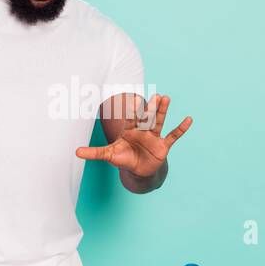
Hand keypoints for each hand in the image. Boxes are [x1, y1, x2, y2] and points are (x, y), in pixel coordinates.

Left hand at [75, 93, 191, 177]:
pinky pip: (173, 136)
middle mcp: (142, 130)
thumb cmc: (123, 159)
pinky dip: (181, 129)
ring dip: (163, 111)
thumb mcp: (108, 155)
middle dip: (151, 108)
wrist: (138, 170)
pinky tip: (189, 119)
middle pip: (147, 117)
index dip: (133, 111)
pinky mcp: (163, 145)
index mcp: (130, 130)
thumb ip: (94, 153)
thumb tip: (75, 152)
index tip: (135, 100)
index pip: (131, 119)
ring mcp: (154, 137)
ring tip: (167, 98)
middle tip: (156, 95)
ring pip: (159, 122)